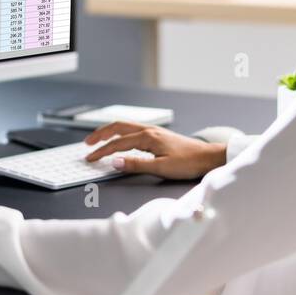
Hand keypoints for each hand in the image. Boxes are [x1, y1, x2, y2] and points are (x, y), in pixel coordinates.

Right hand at [83, 121, 226, 180]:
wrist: (208, 157)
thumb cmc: (188, 163)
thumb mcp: (160, 168)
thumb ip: (135, 164)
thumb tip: (114, 162)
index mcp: (147, 137)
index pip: (117, 144)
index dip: (102, 152)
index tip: (90, 159)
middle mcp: (149, 131)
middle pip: (118, 127)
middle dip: (100, 135)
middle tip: (87, 143)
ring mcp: (154, 131)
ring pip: (125, 127)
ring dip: (110, 131)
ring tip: (99, 139)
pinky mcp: (158, 135)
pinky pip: (133, 130)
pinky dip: (121, 133)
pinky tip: (120, 138)